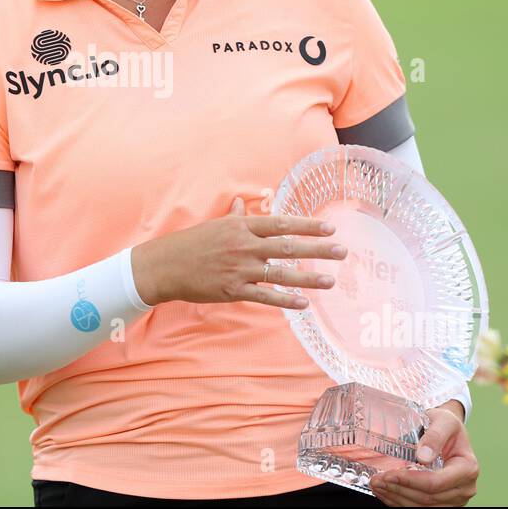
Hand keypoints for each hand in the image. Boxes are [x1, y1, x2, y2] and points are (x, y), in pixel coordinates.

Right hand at [130, 196, 346, 307]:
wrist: (165, 265)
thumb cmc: (191, 243)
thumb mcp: (216, 225)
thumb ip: (236, 217)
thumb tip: (246, 204)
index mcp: (241, 227)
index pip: (281, 224)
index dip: (307, 226)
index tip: (329, 228)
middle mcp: (244, 246)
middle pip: (288, 246)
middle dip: (318, 249)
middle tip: (342, 252)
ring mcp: (239, 269)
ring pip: (280, 273)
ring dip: (308, 278)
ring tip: (330, 280)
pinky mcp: (233, 290)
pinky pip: (265, 296)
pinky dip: (285, 300)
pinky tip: (303, 304)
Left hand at [368, 403, 478, 505]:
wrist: (448, 431)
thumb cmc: (447, 425)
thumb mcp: (443, 421)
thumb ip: (435, 436)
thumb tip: (423, 456)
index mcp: (468, 468)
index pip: (436, 482)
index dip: (411, 481)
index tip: (390, 474)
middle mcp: (465, 487)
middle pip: (428, 498)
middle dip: (399, 490)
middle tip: (376, 480)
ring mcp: (455, 499)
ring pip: (423, 506)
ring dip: (397, 498)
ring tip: (377, 485)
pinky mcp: (444, 502)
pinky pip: (421, 508)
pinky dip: (400, 502)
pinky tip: (386, 492)